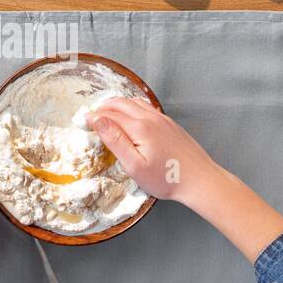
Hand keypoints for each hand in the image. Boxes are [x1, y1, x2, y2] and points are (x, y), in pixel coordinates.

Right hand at [88, 97, 220, 204]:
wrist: (200, 180)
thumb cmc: (167, 178)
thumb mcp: (134, 165)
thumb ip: (115, 140)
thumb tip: (97, 120)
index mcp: (139, 127)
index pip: (110, 115)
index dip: (94, 117)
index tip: (83, 121)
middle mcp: (151, 118)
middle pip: (121, 103)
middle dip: (104, 107)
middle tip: (92, 115)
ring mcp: (162, 119)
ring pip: (134, 102)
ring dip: (118, 104)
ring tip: (107, 112)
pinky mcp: (170, 123)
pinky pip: (146, 107)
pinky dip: (132, 106)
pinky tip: (130, 114)